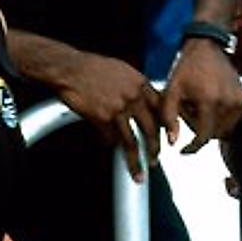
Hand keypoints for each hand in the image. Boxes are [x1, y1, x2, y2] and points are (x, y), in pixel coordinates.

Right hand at [54, 50, 163, 181]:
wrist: (71, 68)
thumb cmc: (92, 67)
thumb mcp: (122, 70)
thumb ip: (134, 86)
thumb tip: (142, 100)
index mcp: (140, 83)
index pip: (161, 108)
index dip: (167, 125)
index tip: (170, 137)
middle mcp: (133, 97)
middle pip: (151, 129)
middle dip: (154, 149)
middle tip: (155, 159)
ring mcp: (119, 109)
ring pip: (132, 142)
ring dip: (136, 161)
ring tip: (139, 173)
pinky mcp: (103, 119)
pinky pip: (110, 140)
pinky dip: (109, 146)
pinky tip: (108, 147)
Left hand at [161, 41, 241, 154]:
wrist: (207, 47)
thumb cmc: (188, 67)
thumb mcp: (171, 90)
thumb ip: (169, 118)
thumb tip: (173, 142)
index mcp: (209, 100)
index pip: (204, 136)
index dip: (193, 147)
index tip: (185, 150)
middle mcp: (228, 102)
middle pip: (214, 134)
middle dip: (199, 129)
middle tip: (189, 111)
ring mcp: (239, 100)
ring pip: (224, 129)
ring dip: (211, 124)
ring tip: (199, 105)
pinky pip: (232, 120)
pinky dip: (221, 117)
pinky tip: (211, 101)